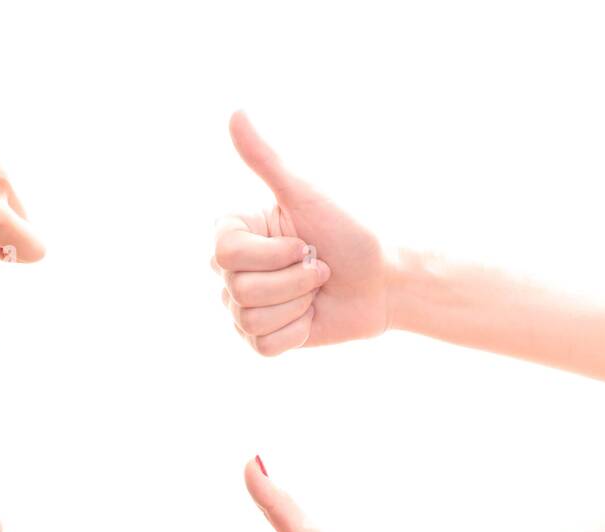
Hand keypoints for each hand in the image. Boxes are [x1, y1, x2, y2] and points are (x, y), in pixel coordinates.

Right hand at [214, 112, 391, 356]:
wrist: (380, 281)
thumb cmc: (346, 233)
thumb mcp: (304, 194)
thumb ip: (265, 159)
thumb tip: (234, 113)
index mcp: (236, 234)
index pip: (224, 253)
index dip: (270, 255)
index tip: (302, 242)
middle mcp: (233, 272)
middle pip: (238, 290)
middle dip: (291, 280)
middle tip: (316, 265)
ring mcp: (245, 308)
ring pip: (250, 320)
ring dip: (297, 304)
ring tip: (315, 290)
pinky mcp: (262, 340)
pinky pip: (264, 346)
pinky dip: (296, 331)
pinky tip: (310, 316)